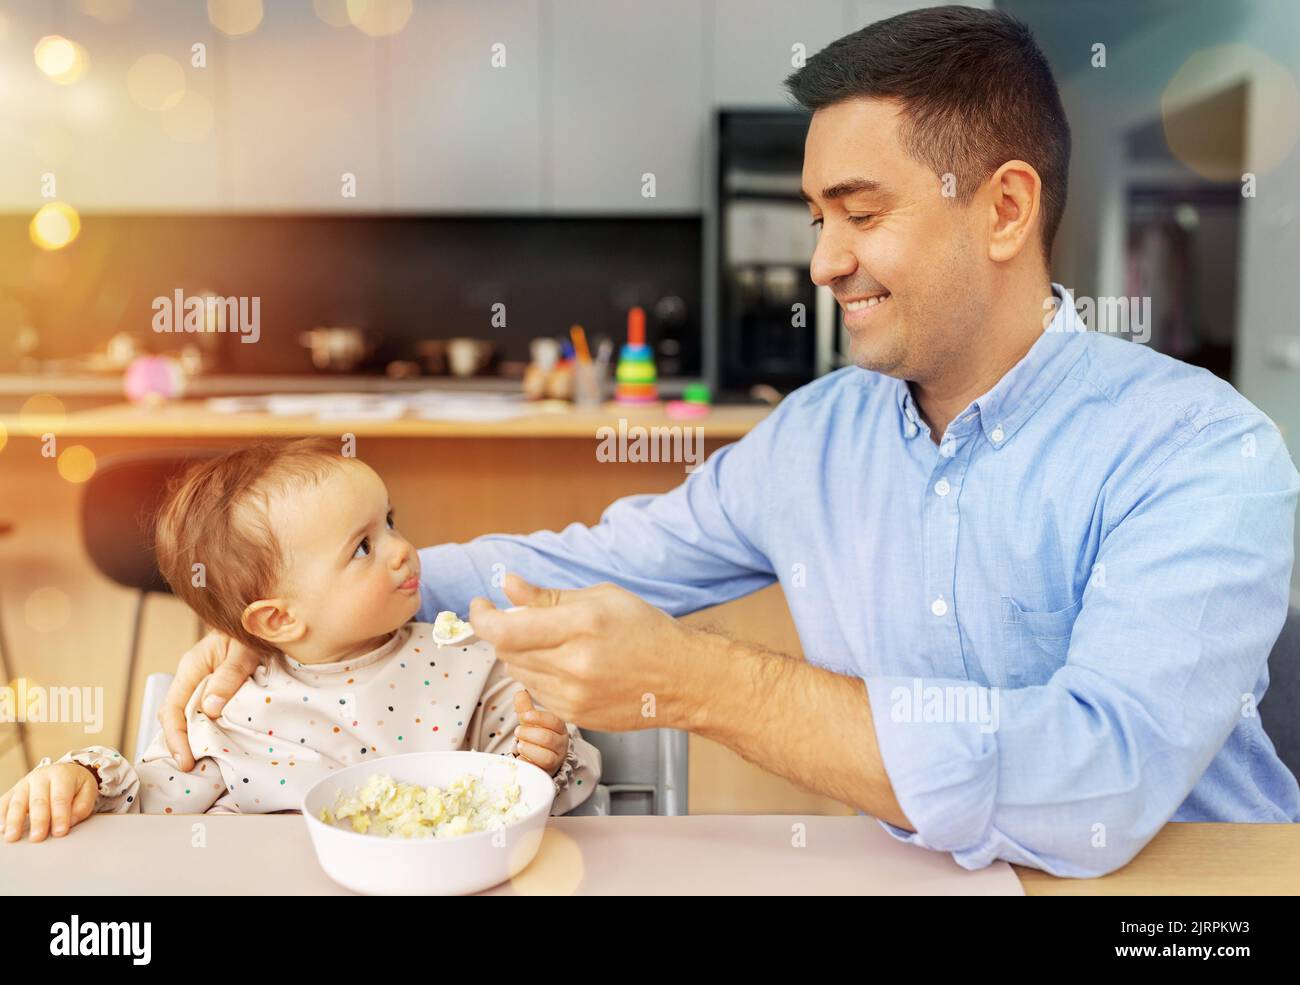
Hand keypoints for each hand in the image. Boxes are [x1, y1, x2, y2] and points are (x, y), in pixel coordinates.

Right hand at [1, 762, 98, 842]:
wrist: (63, 772)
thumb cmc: (75, 785)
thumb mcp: (88, 790)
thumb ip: (82, 806)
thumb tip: (70, 822)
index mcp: (62, 775)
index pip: (60, 798)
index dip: (60, 816)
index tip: (60, 832)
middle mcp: (41, 776)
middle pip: (38, 800)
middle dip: (38, 820)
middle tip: (37, 837)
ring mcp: (24, 783)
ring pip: (17, 802)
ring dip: (14, 821)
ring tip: (13, 837)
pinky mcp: (13, 791)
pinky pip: (4, 802)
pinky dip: (2, 816)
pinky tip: (2, 829)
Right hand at [160, 630, 261, 770]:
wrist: (264, 621)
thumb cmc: (253, 631)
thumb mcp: (244, 651)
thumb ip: (229, 676)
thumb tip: (210, 709)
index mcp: (192, 667)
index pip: (172, 709)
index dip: (176, 738)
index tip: (186, 761)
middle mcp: (192, 677)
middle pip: (174, 717)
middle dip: (179, 744)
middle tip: (192, 769)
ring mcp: (202, 684)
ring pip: (187, 717)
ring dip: (192, 740)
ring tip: (202, 764)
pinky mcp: (215, 689)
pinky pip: (203, 714)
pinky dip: (206, 731)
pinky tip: (215, 745)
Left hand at [469, 574, 703, 731]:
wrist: (682, 680)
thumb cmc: (646, 631)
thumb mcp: (601, 598)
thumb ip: (548, 596)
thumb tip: (507, 586)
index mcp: (582, 625)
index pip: (506, 630)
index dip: (482, 618)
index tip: (480, 606)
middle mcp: (574, 664)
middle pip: (507, 652)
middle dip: (504, 632)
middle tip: (520, 619)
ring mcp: (573, 696)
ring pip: (518, 672)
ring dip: (521, 654)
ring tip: (553, 643)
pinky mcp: (574, 717)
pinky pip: (536, 692)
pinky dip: (538, 675)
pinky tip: (566, 666)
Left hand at [511, 690, 568, 775]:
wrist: (541, 761)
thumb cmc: (537, 738)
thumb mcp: (531, 722)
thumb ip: (525, 708)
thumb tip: (520, 692)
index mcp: (560, 728)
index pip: (555, 721)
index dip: (539, 717)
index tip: (525, 715)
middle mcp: (561, 744)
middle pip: (548, 738)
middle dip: (529, 733)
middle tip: (518, 731)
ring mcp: (556, 759)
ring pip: (546, 756)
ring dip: (529, 748)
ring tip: (519, 744)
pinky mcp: (547, 772)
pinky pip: (539, 769)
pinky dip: (527, 762)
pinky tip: (520, 757)